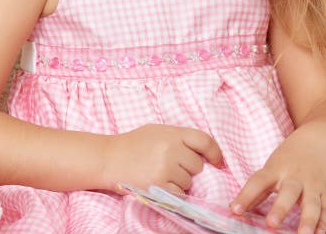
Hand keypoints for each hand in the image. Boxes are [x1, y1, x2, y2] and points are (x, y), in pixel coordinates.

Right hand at [103, 124, 224, 194]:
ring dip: (179, 182)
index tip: (218, 161)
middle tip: (170, 166)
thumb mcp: (157, 131)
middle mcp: (172, 150)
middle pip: (197, 165)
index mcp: (173, 133)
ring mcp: (165, 168)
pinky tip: (160, 185)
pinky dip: (173, 193)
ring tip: (160, 174)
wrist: (108, 159)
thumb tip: (202, 152)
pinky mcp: (158, 186)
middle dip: (188, 169)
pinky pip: (179, 194)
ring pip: (188, 182)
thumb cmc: (133, 144)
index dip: (215, 152)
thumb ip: (179, 138)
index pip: (204, 141)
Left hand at [230, 129, 325, 233]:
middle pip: (289, 192)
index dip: (246, 196)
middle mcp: (295, 177)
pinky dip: (322, 224)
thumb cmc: (291, 157)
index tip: (235, 210)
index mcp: (277, 169)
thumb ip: (258, 189)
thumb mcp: (272, 167)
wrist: (321, 140)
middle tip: (271, 223)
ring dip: (308, 220)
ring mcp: (313, 185)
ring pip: (312, 204)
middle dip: (281, 208)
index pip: (259, 181)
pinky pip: (325, 210)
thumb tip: (236, 209)